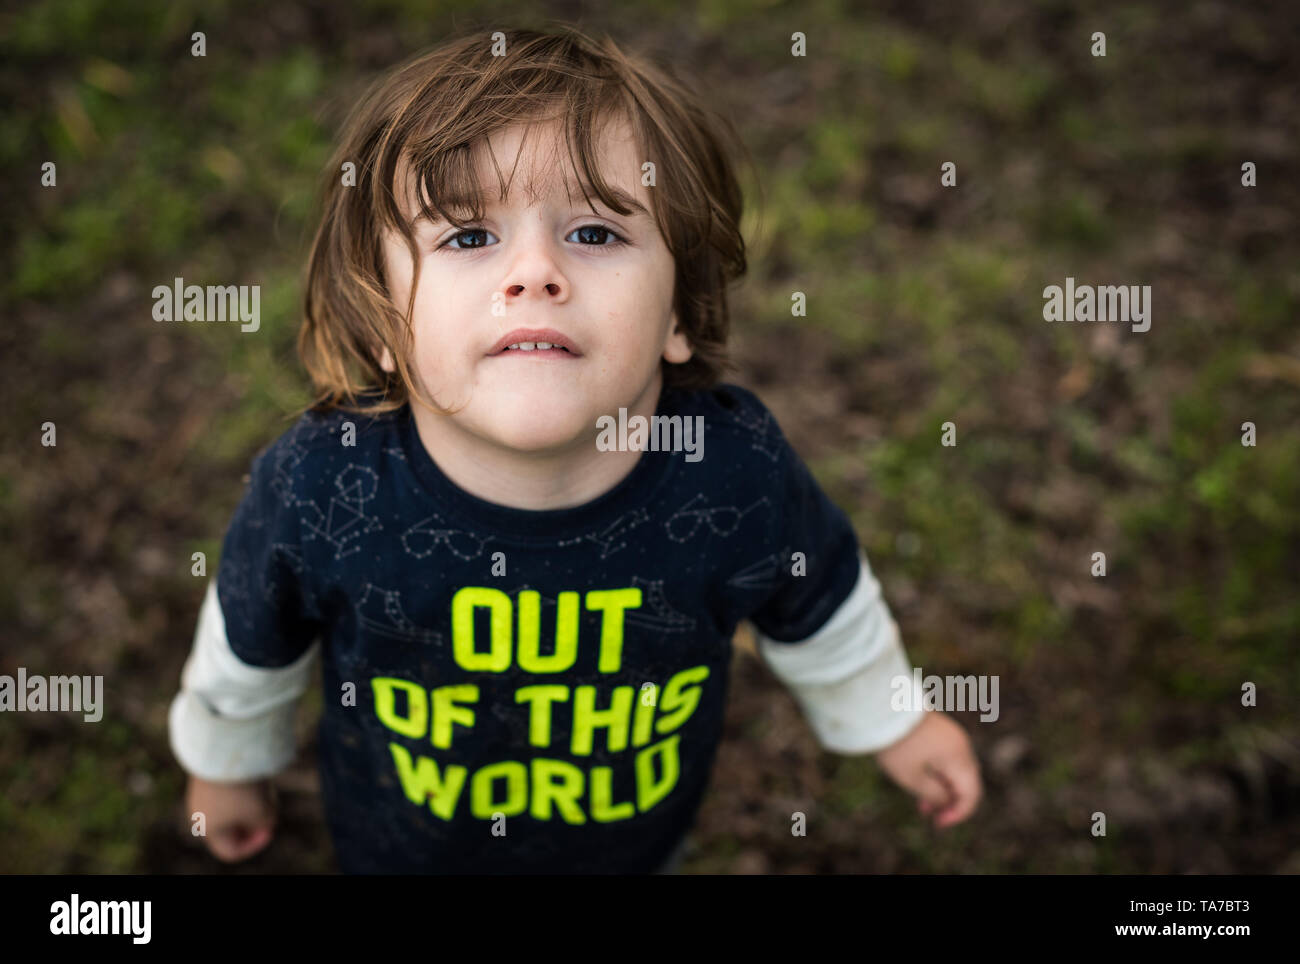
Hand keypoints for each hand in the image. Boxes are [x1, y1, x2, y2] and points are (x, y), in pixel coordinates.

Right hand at [186, 775, 277, 861]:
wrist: (224, 748)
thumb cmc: (242, 787)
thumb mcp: (262, 811)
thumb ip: (265, 822)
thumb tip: (264, 819)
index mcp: (209, 830)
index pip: (231, 851)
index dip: (254, 844)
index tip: (270, 826)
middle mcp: (200, 814)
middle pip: (231, 829)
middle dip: (253, 822)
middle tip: (270, 805)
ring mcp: (202, 794)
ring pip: (231, 808)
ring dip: (251, 804)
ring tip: (263, 788)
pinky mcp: (208, 776)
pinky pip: (228, 791)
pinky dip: (243, 789)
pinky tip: (254, 775)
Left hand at [872, 711, 981, 828]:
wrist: (882, 706)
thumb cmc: (896, 744)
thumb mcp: (911, 778)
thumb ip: (934, 795)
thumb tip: (947, 802)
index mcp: (959, 758)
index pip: (972, 794)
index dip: (958, 814)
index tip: (938, 823)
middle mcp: (962, 745)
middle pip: (966, 782)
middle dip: (949, 801)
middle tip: (926, 813)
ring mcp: (952, 736)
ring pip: (956, 770)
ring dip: (942, 788)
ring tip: (920, 801)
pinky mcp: (941, 730)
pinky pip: (947, 757)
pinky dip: (938, 772)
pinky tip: (919, 779)